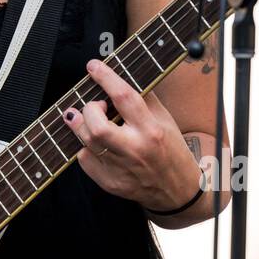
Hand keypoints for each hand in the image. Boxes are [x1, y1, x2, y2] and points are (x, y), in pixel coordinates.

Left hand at [63, 58, 205, 211]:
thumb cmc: (173, 152)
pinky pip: (85, 160)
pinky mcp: (110, 183)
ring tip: (83, 117)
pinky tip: (93, 143)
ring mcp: (121, 169)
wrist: (178, 191)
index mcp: (151, 130)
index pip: (124, 98)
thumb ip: (144, 99)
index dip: (106, 78)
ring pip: (86, 142)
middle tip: (95, 105)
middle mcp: (135, 150)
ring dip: (79, 125)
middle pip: (97, 125)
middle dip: (89, 109)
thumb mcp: (165, 121)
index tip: (94, 67)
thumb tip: (120, 79)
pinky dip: (84, 147)